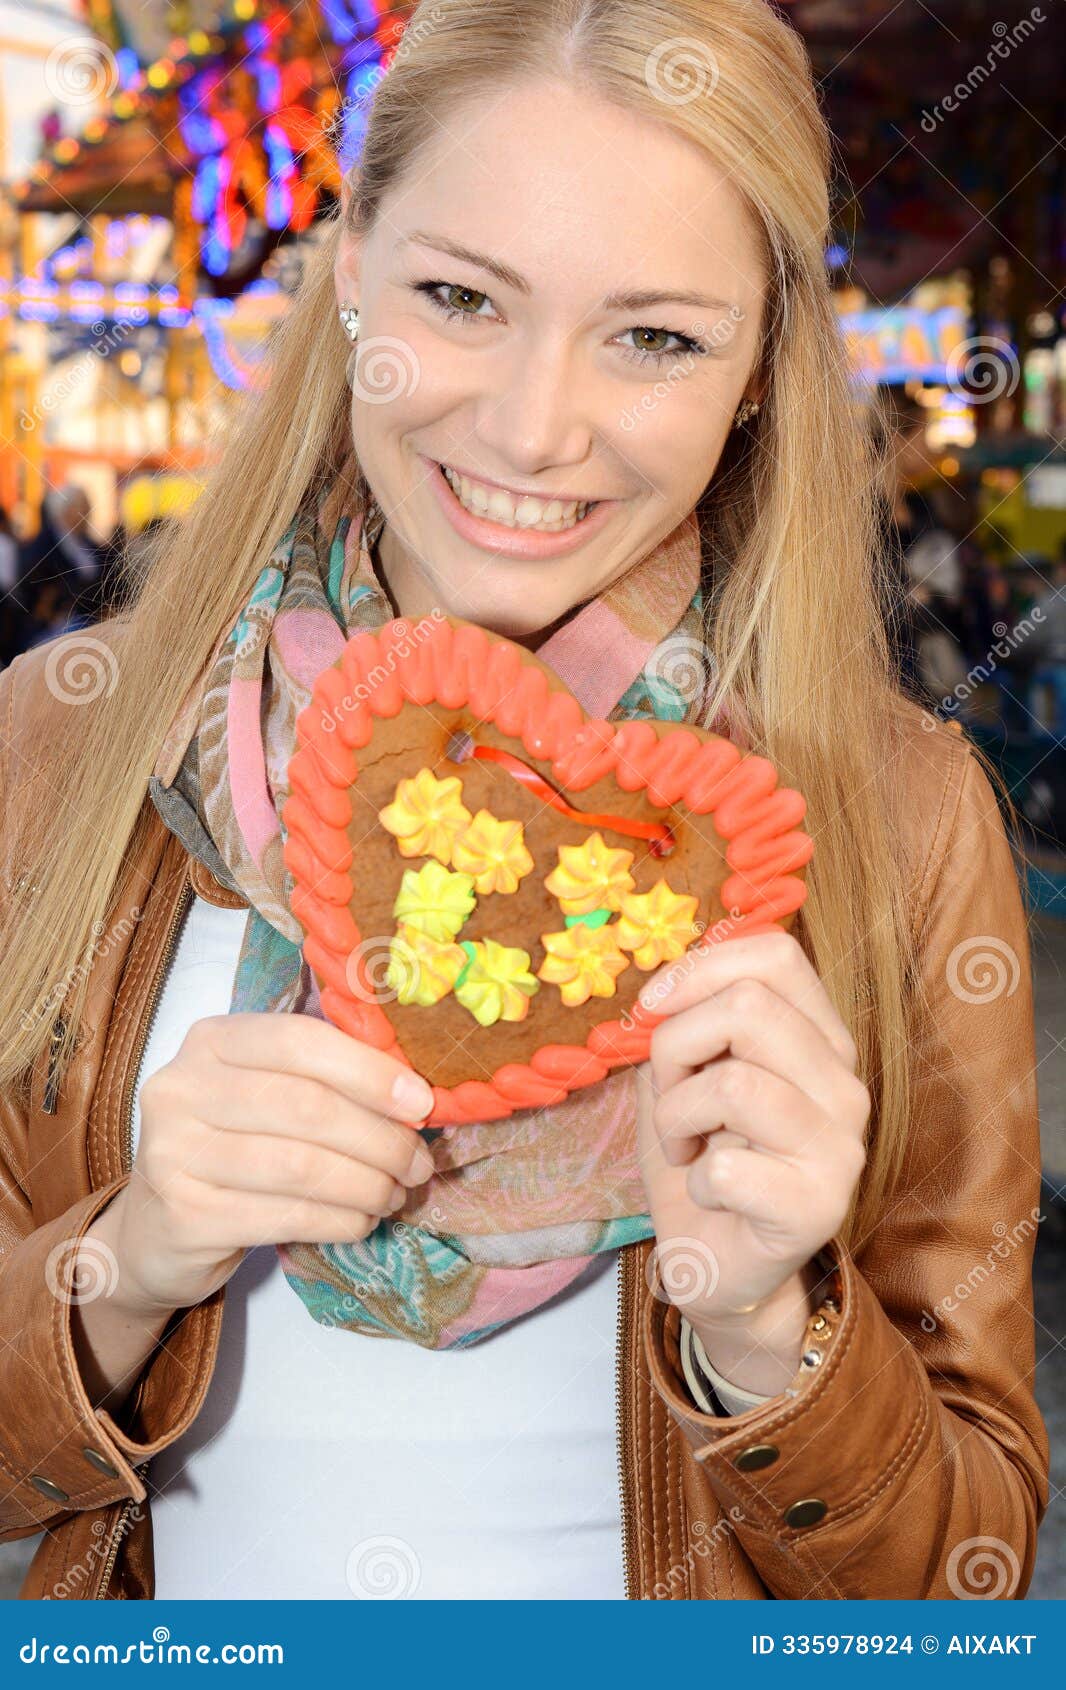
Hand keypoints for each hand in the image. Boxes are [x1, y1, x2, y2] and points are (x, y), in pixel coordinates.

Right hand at [98, 1013, 436, 1316]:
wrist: (156, 1230)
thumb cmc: (231, 1148)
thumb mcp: (266, 1094)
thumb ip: (325, 1080)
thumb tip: (416, 1096)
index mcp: (211, 1041)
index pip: (300, 1041)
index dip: (369, 1071)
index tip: (421, 1103)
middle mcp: (181, 1088)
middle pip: (307, 1106)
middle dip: (380, 1138)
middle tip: (419, 1162)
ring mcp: (174, 1153)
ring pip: (301, 1166)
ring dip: (367, 1184)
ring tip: (396, 1193)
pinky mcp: (184, 1216)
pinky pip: (286, 1216)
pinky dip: (340, 1220)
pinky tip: (362, 1220)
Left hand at [634, 928, 868, 1396]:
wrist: (723, 1267)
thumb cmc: (703, 1162)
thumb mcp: (685, 1077)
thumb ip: (684, 1024)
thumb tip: (659, 994)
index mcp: (818, 1039)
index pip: (775, 955)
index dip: (699, 967)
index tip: (652, 1007)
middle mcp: (844, 1083)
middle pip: (748, 1007)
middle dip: (676, 1046)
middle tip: (671, 1096)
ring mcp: (841, 1146)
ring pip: (733, 1084)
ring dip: (678, 1117)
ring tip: (684, 1147)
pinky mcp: (819, 1207)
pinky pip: (726, 1168)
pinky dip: (694, 1180)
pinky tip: (710, 1194)